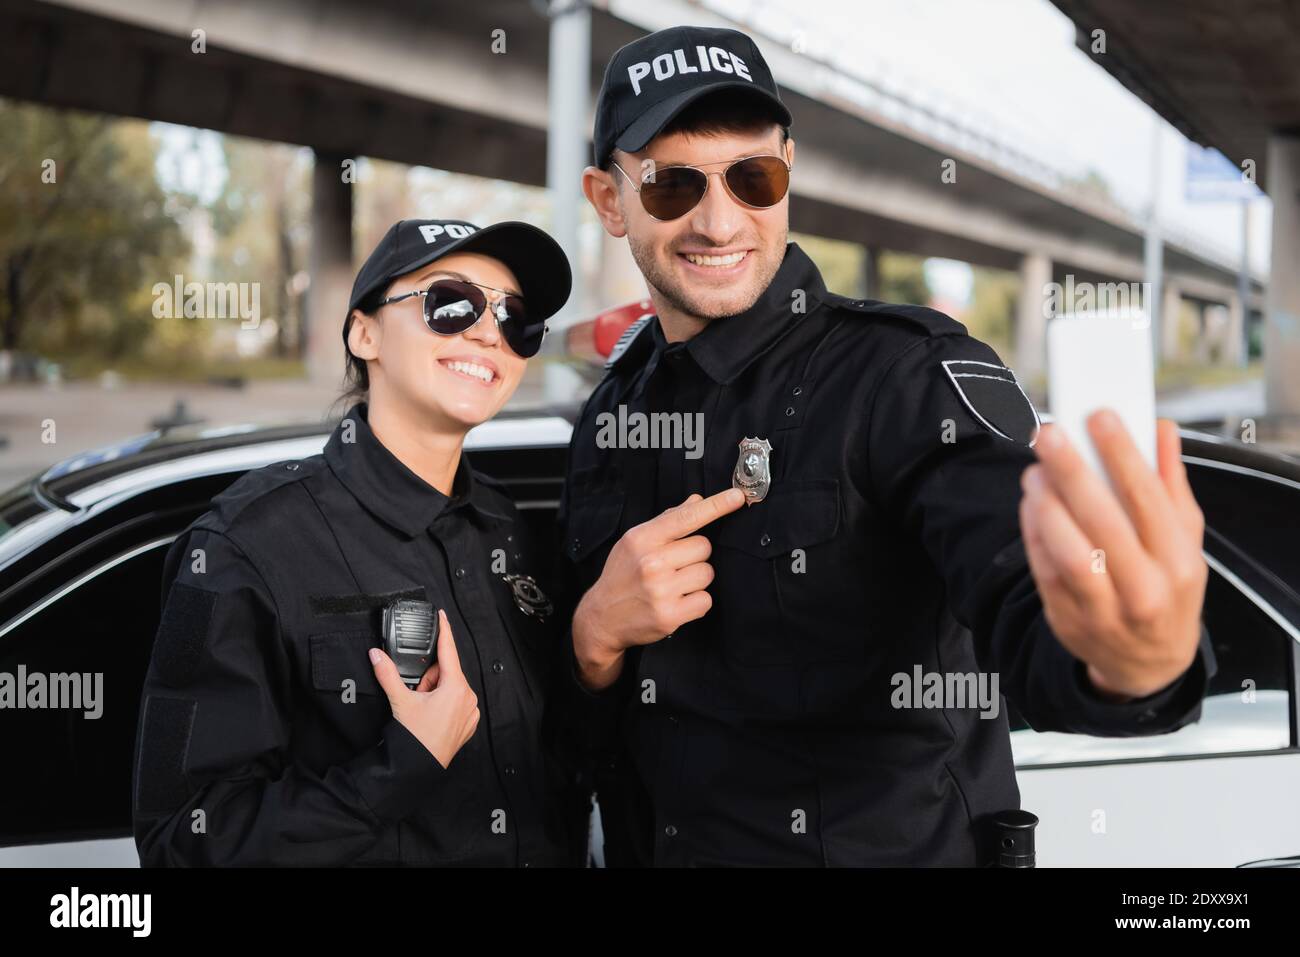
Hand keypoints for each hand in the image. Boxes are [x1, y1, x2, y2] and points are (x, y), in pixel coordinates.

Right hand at [370, 609, 479, 767]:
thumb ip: (387, 674)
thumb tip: (376, 655)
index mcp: (455, 687)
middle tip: (417, 695)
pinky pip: (456, 703)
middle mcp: (468, 697)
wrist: (420, 767)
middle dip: (429, 679)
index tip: (443, 616)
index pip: (449, 651)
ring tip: (423, 709)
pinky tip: (432, 716)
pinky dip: (443, 704)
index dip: (445, 631)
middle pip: (445, 673)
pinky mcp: (469, 722)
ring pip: (450, 688)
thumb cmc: (415, 737)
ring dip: (435, 692)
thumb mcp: (400, 701)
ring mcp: (470, 711)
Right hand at [573, 487, 745, 688]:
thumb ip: (667, 521)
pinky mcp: (670, 615)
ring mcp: (661, 590)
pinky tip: (676, 602)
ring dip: (696, 579)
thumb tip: (697, 501)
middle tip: (674, 566)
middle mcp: (651, 563)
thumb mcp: (635, 542)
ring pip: (707, 573)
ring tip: (674, 585)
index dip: (716, 506)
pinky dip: (696, 602)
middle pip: (704, 547)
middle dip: (695, 555)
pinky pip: (705, 600)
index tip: (737, 497)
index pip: (686, 517)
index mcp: (643, 539)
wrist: (602, 618)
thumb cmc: (622, 575)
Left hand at [1019, 411, 1207, 699]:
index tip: (1099, 417)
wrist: (1147, 664)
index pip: (1148, 499)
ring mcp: (1103, 608)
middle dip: (1072, 471)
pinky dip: (1033, 532)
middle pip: (1102, 520)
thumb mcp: (1185, 542)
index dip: (1121, 454)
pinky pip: (1043, 569)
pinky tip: (1031, 504)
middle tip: (1050, 434)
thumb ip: (1170, 484)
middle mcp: (1144, 588)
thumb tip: (1160, 429)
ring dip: (1046, 504)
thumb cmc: (1168, 592)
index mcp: (1178, 563)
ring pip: (1068, 550)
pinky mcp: (1066, 618)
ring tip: (1036, 471)